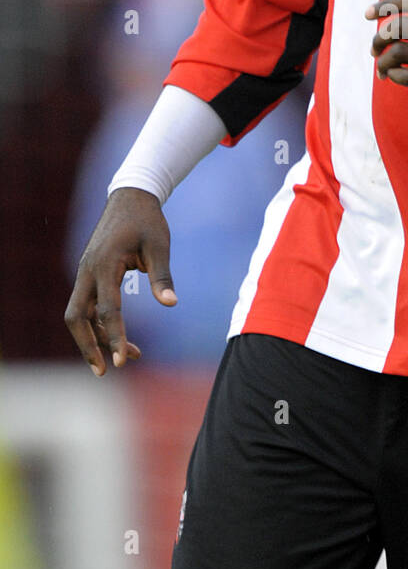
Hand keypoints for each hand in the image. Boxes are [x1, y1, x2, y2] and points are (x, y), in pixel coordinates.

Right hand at [65, 187, 177, 374]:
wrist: (130, 198)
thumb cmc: (147, 221)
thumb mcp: (160, 245)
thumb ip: (162, 275)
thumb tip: (171, 304)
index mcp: (105, 264)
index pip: (106, 309)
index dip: (114, 336)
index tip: (123, 360)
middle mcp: (88, 271)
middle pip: (76, 317)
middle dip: (88, 346)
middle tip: (106, 371)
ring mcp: (85, 273)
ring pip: (79, 315)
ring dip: (96, 338)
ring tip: (127, 357)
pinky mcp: (89, 275)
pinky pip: (87, 306)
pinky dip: (100, 324)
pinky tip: (121, 337)